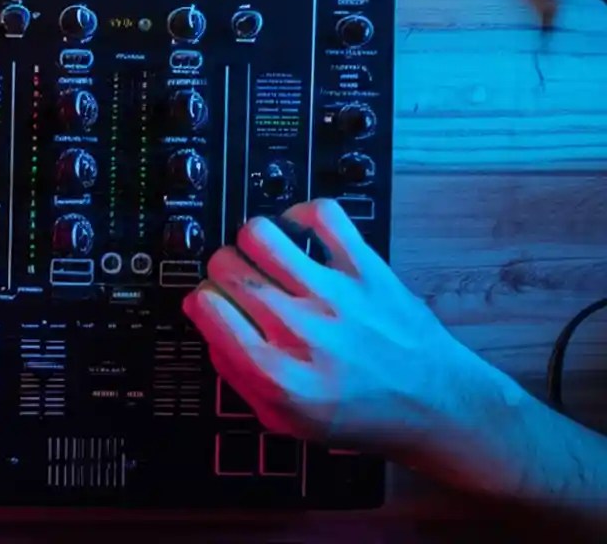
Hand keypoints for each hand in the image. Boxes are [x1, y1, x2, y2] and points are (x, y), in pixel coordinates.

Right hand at [184, 199, 490, 456]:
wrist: (434, 404)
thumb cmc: (362, 414)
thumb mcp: (284, 420)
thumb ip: (237, 375)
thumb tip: (209, 323)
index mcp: (276, 373)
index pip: (207, 307)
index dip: (202, 302)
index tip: (213, 305)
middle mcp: (301, 330)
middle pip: (226, 267)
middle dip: (221, 272)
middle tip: (239, 283)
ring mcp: (335, 294)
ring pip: (259, 234)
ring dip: (250, 241)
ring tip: (264, 257)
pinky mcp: (366, 268)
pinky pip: (322, 214)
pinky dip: (301, 214)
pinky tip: (300, 234)